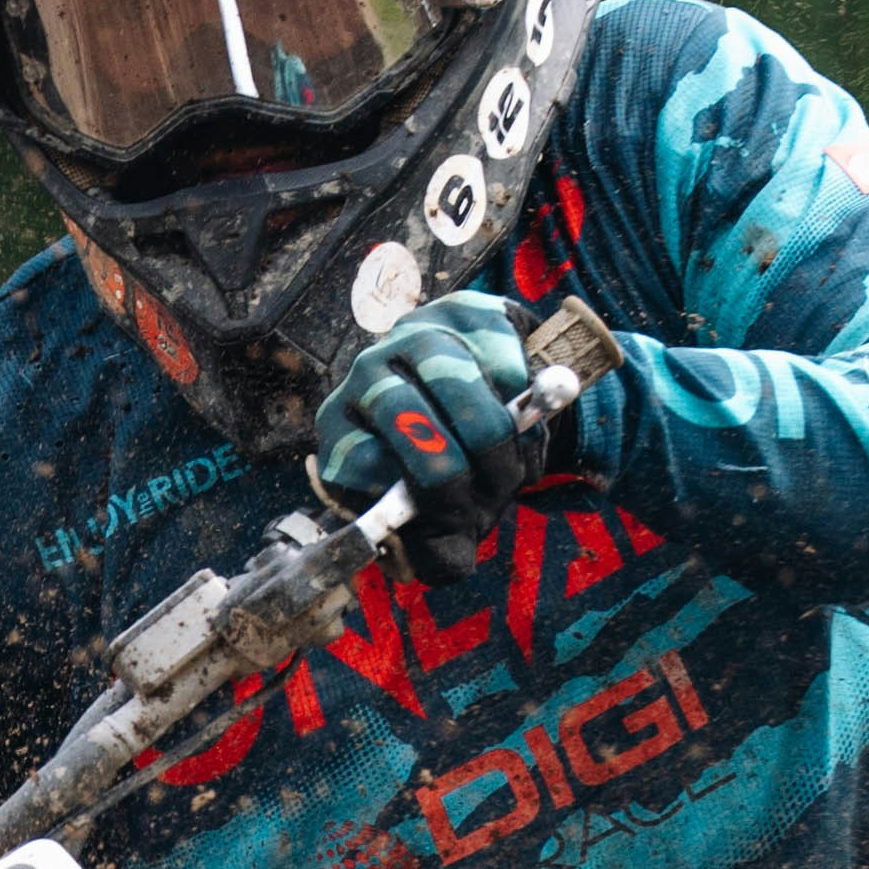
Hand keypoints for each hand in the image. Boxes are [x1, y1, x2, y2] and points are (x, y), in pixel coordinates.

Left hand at [311, 292, 533, 563]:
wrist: (497, 396)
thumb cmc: (460, 467)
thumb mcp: (441, 518)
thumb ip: (438, 548)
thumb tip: (449, 558)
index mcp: (342, 430)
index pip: (357, 464)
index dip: (412, 503)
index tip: (453, 523)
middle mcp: (367, 376)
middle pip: (407, 421)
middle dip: (457, 474)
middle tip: (492, 496)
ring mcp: (412, 335)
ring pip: (452, 381)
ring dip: (495, 435)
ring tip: (514, 463)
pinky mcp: (464, 309)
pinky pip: (497, 351)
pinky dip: (523, 392)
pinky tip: (525, 413)